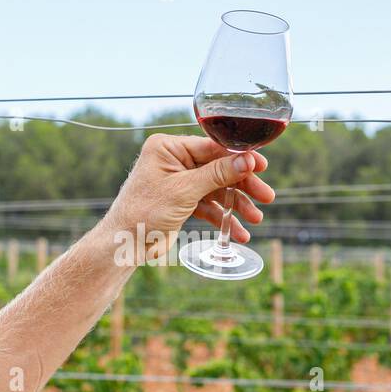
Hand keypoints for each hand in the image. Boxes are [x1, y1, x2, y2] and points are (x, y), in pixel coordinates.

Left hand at [103, 132, 276, 262]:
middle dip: (242, 185)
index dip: (239, 158)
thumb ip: (216, 174)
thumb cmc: (144, 212)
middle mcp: (174, 161)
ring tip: (255, 219)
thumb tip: (246, 161)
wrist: (124, 244)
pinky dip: (223, 218)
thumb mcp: (184, 191)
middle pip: (218, 168)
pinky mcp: (182, 202)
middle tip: (266, 197)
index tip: (261, 166)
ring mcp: (179, 182)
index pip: (212, 147)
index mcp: (168, 148)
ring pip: (217, 189)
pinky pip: (209, 205)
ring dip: (236, 205)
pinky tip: (238, 232)